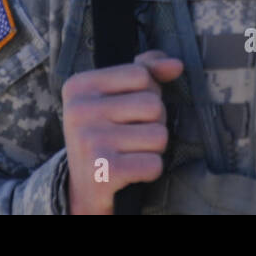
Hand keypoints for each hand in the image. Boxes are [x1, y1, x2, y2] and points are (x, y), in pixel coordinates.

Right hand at [62, 49, 183, 214]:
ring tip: (131, 152)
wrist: (82, 190)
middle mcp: (79, 111)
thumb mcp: (116, 97)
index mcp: (79, 86)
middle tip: (131, 135)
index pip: (141, 74)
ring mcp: (89, 141)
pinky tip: (130, 171)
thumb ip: (146, 72)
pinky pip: (154, 164)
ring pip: (159, 135)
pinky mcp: (102, 172)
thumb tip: (176, 65)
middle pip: (153, 104)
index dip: (147, 92)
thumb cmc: (105, 134)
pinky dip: (149, 170)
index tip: (128, 109)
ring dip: (153, 148)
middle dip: (154, 122)